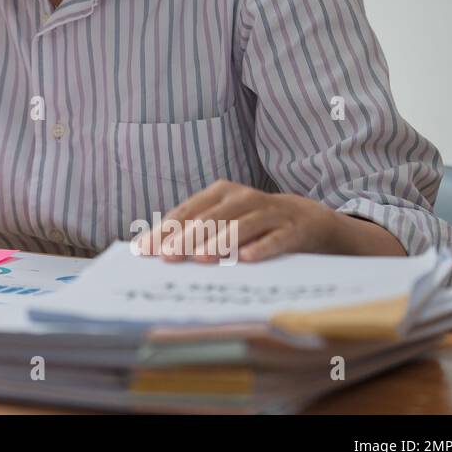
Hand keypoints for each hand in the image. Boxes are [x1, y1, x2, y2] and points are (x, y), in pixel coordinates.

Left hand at [131, 179, 342, 263]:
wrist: (307, 219)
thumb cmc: (252, 223)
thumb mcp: (223, 220)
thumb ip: (192, 230)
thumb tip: (152, 248)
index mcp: (221, 192)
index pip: (187, 212)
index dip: (165, 231)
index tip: (144, 250)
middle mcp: (243, 198)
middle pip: (211, 218)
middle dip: (187, 238)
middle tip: (169, 256)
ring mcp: (269, 212)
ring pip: (241, 226)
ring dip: (219, 242)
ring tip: (200, 258)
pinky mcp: (293, 229)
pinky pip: (276, 239)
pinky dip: (261, 247)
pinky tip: (246, 258)